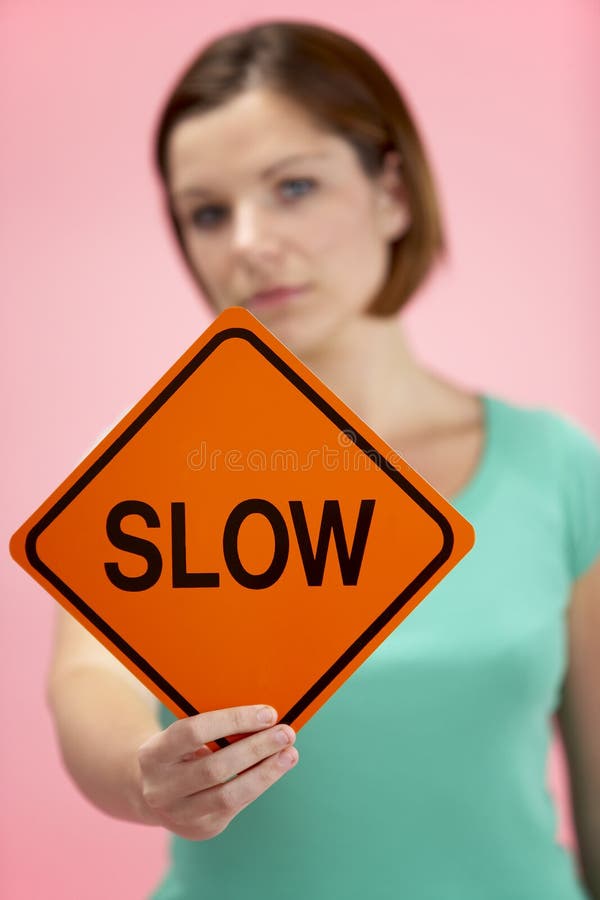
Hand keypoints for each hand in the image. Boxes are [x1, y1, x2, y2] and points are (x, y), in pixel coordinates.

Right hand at [136, 705, 297, 839]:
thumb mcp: (181, 737)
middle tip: (286, 733)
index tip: (268, 713)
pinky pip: (235, 806)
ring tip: (289, 754)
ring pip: (228, 795)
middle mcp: (160, 788)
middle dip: (256, 748)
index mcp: (153, 754)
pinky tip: (275, 769)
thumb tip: (262, 717)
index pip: (193, 732)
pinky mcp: (200, 830)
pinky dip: (258, 785)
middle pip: (215, 768)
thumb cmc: (178, 751)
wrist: (151, 792)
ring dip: (265, 772)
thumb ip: (211, 728)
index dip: (233, 721)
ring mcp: (178, 814)